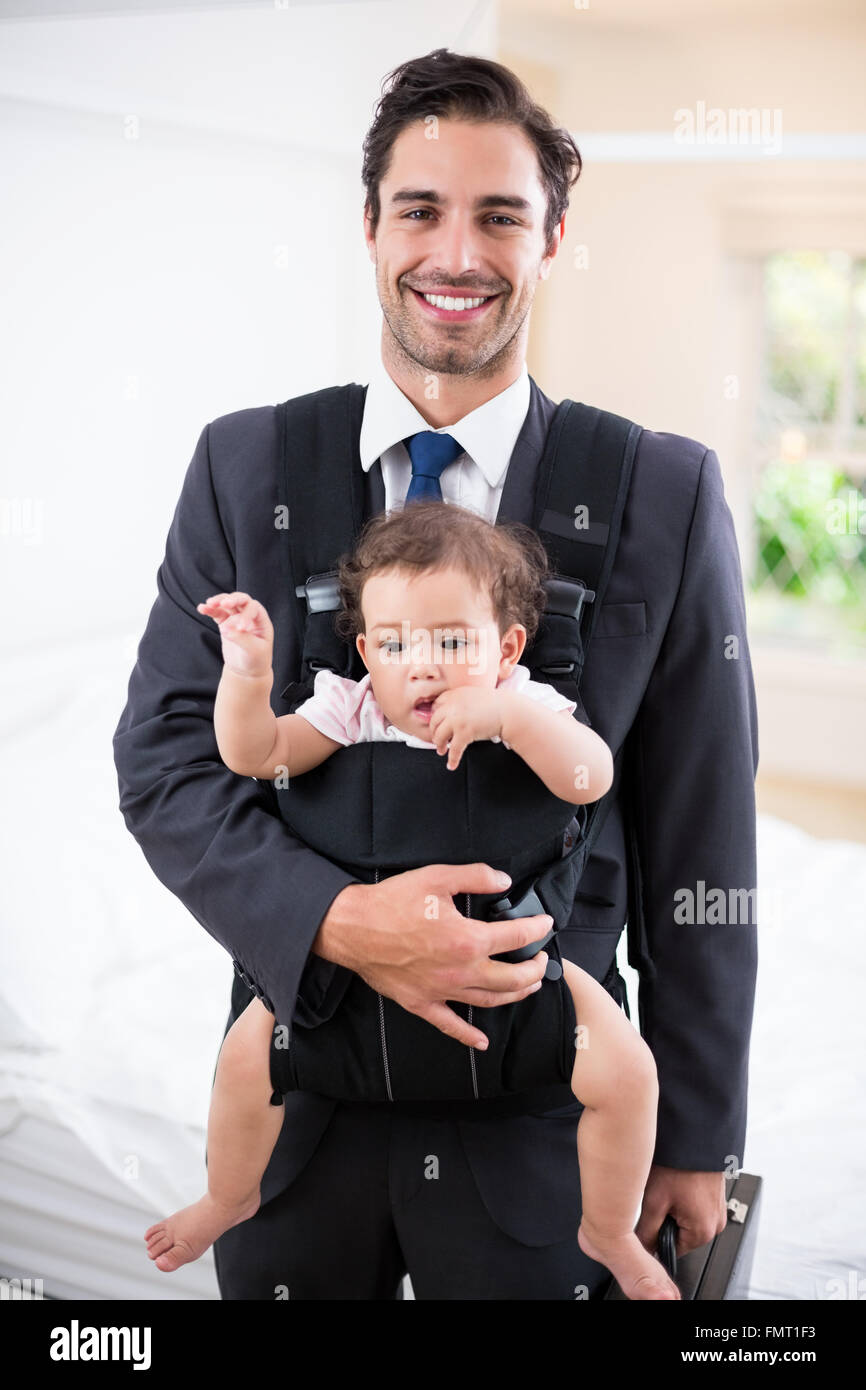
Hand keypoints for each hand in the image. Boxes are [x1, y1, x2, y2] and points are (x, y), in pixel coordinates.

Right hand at [197, 592, 273, 678]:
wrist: (247, 669)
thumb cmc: (255, 659)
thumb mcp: (252, 651)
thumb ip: (241, 638)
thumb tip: (224, 629)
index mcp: (261, 620)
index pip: (254, 609)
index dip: (246, 615)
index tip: (241, 629)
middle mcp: (250, 615)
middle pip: (241, 599)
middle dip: (233, 600)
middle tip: (224, 604)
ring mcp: (236, 617)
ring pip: (227, 603)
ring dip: (218, 602)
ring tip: (209, 604)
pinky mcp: (225, 622)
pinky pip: (217, 613)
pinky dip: (210, 610)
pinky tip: (201, 608)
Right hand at [313, 864, 553, 1048]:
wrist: (353, 928)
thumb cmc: (392, 902)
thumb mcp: (437, 877)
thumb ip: (476, 876)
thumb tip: (504, 881)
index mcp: (467, 939)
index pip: (515, 937)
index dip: (536, 929)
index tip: (546, 924)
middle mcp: (460, 971)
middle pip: (512, 978)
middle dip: (534, 969)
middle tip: (542, 960)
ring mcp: (442, 991)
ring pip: (490, 1000)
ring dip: (515, 995)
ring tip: (528, 986)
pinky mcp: (422, 1003)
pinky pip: (451, 1026)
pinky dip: (469, 1036)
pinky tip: (483, 1041)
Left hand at [427, 685, 505, 769]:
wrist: (510, 711)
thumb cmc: (497, 704)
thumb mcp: (475, 695)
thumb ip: (461, 700)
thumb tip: (451, 713)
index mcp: (455, 694)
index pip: (437, 704)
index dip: (435, 715)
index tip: (436, 723)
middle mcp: (453, 705)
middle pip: (434, 720)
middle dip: (434, 732)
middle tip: (437, 739)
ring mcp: (457, 719)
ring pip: (439, 735)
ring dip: (439, 745)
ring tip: (441, 750)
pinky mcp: (464, 733)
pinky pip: (453, 749)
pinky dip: (452, 759)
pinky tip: (451, 765)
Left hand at [635, 1165, 727, 1257]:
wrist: (695, 1135)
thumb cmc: (678, 1165)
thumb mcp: (654, 1201)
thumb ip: (646, 1232)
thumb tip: (639, 1250)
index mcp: (703, 1232)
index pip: (672, 1251)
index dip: (655, 1236)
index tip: (648, 1219)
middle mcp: (716, 1224)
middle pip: (680, 1235)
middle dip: (665, 1220)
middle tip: (658, 1197)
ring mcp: (718, 1209)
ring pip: (686, 1219)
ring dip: (673, 1208)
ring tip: (667, 1186)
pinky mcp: (715, 1196)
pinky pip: (695, 1206)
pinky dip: (682, 1198)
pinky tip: (676, 1182)